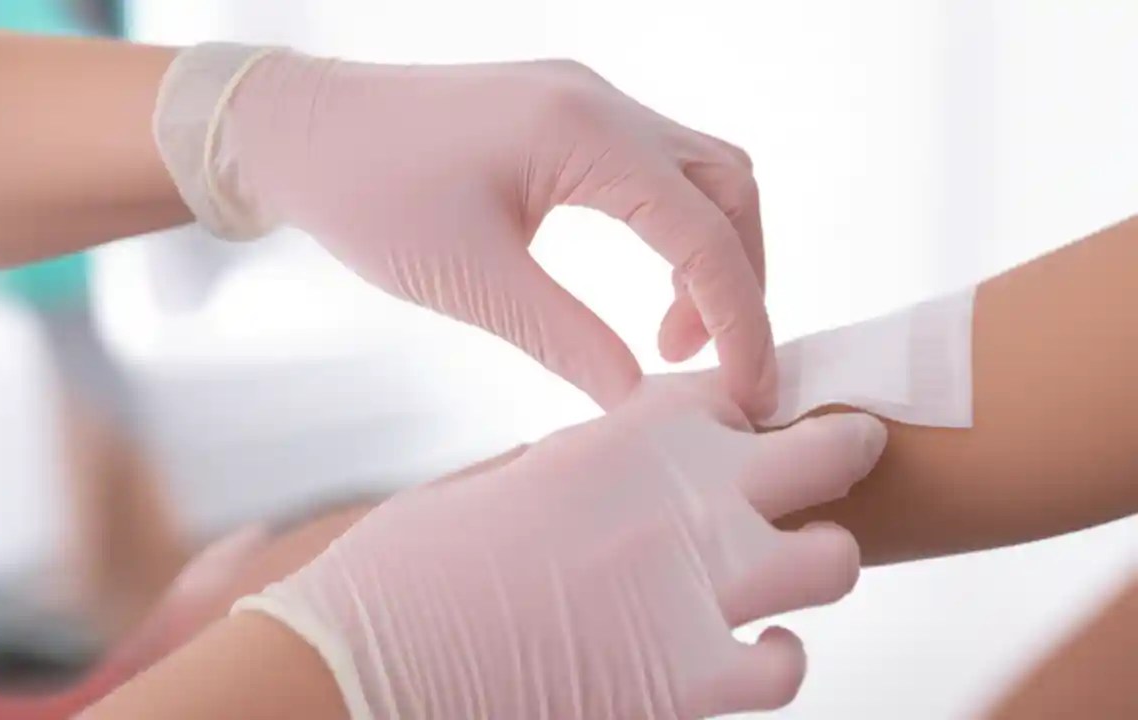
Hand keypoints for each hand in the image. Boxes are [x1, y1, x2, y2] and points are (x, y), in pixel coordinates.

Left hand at [157, 46, 775, 414]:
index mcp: (585, 134)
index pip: (705, 234)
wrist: (297, 131)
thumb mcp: (472, 282)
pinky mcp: (563, 114)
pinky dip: (668, 230)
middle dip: (738, 282)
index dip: (742, 322)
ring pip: (698, 174)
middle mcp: (601, 102)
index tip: (750, 394)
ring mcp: (585, 100)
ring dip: (705, 255)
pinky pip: (653, 167)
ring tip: (668, 337)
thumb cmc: (368, 195)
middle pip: (727, 189)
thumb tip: (638, 399)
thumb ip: (567, 339)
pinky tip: (639, 285)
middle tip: (709, 365)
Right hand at [236, 372, 884, 718]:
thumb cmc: (409, 570)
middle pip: (825, 451)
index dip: (745, 412)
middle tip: (831, 470)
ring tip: (786, 579)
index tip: (738, 433)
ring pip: (835, 559)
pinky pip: (788, 667)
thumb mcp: (494, 488)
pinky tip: (752, 655)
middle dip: (839, 453)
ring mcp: (694, 589)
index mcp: (617, 439)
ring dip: (818, 565)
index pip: (728, 397)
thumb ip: (571, 472)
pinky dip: (780, 660)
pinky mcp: (687, 681)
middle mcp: (676, 500)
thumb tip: (595, 471)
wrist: (370, 656)